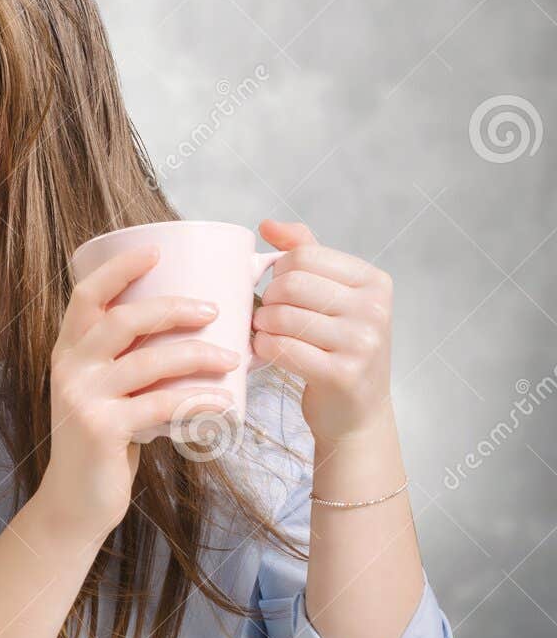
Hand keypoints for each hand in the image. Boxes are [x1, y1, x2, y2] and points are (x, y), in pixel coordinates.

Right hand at [37, 243, 239, 537]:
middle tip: (214, 310)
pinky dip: (197, 400)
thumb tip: (190, 326)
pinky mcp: (100, 429)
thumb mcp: (106, 392)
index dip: (119, 268)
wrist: (77, 501)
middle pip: (121, 320)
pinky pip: (158, 404)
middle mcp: (69, 367)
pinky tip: (224, 401)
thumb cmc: (105, 441)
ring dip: (196, 355)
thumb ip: (128, 361)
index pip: (87, 295)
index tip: (155, 251)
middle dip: (172, 308)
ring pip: (147, 361)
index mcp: (68, 350)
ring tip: (233, 357)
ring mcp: (82, 398)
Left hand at [249, 217, 392, 443]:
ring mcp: (362, 343)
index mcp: (374, 282)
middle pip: (291, 284)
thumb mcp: (333, 296)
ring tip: (269, 334)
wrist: (357, 412)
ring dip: (263, 326)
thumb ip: (306, 253)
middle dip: (268, 300)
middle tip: (270, 316)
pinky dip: (264, 348)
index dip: (279, 271)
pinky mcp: (342, 374)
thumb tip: (268, 224)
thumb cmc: (338, 348)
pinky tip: (269, 352)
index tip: (281, 291)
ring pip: (282, 316)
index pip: (304, 255)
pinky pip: (282, 348)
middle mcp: (375, 309)